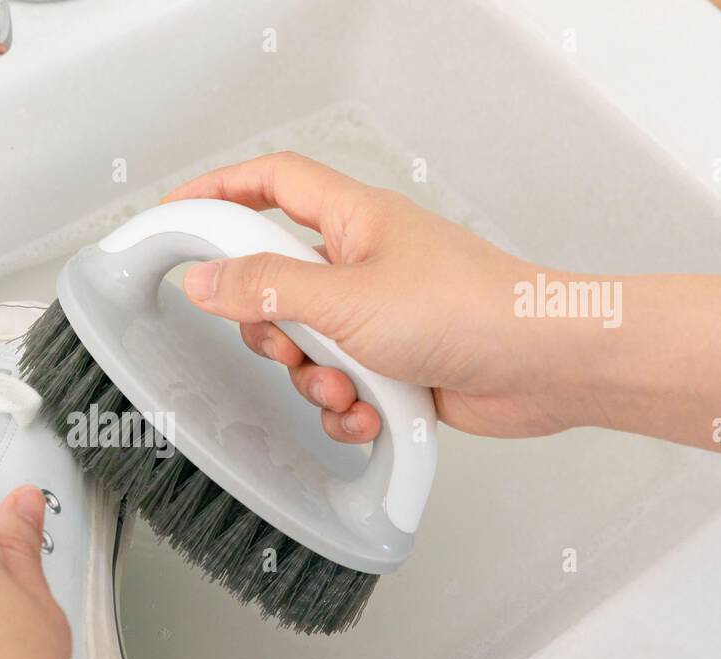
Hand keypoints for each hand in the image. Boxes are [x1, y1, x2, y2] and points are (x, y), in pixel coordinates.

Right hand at [164, 152, 607, 441]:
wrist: (544, 367)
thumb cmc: (469, 310)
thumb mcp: (346, 299)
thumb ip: (266, 288)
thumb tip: (205, 280)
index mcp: (353, 221)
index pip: (270, 183)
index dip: (219, 189)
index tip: (176, 213)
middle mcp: (363, 263)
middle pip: (276, 282)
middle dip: (271, 328)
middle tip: (287, 343)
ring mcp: (379, 316)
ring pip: (306, 346)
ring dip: (313, 378)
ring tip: (346, 385)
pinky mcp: (394, 365)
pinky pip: (340, 386)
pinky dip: (346, 407)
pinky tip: (368, 413)